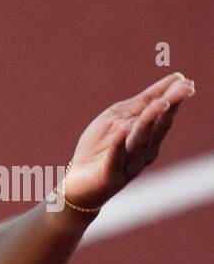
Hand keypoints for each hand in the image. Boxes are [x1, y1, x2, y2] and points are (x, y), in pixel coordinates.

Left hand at [63, 71, 195, 211]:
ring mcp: (128, 165)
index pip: (162, 116)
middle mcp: (143, 152)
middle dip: (169, 108)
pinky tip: (123, 130)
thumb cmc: (100, 147)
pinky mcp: (110, 176)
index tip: (185, 82)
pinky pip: (114, 158)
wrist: (78, 184)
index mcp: (148, 138)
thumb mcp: (119, 118)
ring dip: (149, 121)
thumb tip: (174, 79)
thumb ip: (142, 102)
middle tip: (182, 90)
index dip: (173, 99)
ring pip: (140, 141)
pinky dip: (119, 144)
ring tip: (158, 104)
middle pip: (157, 128)